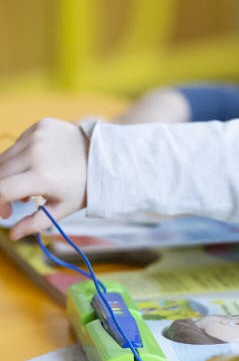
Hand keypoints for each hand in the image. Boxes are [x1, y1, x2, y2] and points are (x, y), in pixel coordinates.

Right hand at [0, 118, 88, 239]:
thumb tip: (13, 235)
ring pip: (3, 158)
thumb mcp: (63, 208)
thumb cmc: (84, 185)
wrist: (106, 154)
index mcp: (42, 176)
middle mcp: (36, 152)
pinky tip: (37, 165)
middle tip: (16, 202)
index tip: (6, 212)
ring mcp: (37, 136)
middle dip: (0, 191)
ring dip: (7, 174)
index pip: (0, 190)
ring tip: (28, 184)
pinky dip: (20, 157)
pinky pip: (17, 144)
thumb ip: (35, 223)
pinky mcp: (40, 125)